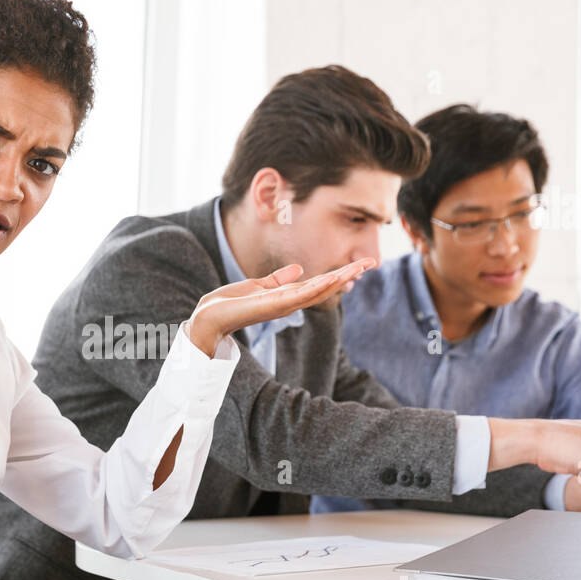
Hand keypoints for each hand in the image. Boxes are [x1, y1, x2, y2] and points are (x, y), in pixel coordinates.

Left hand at [185, 258, 376, 356]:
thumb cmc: (231, 303)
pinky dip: (317, 287)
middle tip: (371, 262)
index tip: (360, 264)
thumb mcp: (258, 285)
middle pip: (325, 287)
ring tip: (359, 267)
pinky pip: (300, 295)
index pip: (319, 283)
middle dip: (348, 275)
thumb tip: (298, 268)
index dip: (340, 274)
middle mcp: (290, 302)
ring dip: (339, 279)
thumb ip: (278, 278)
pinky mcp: (273, 305)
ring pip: (318, 290)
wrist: (209, 317)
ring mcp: (283, 305)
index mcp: (287, 296)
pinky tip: (332, 279)